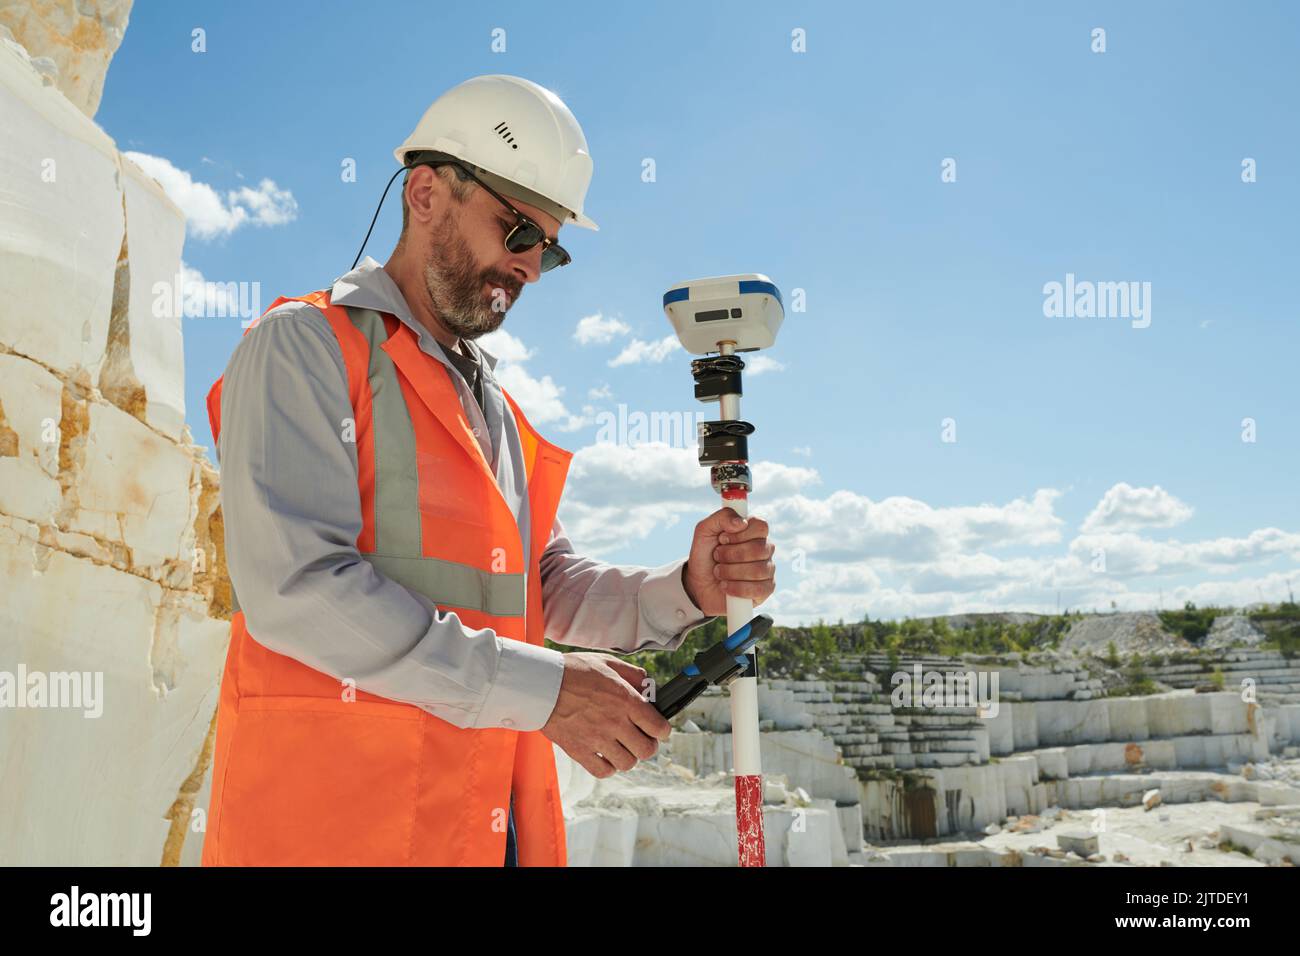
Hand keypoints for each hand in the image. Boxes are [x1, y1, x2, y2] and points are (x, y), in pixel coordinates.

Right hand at [540, 653, 671, 778]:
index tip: (657, 729)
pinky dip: (608, 767)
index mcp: (625, 700)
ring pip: (626, 763)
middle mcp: (615, 722)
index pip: (658, 728)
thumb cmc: (573, 671)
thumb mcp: (606, 663)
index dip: (662, 730)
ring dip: (627, 757)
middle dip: (647, 746)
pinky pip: (603, 771)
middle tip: (640, 739)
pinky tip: (604, 756)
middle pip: (646, 750)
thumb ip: (632, 674)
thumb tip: (648, 685)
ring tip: (620, 748)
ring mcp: (597, 739)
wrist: (541, 685)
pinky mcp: (579, 751)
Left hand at [681, 506, 775, 615]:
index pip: (761, 526)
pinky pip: (758, 589)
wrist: (698, 584)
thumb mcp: (704, 531)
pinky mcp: (766, 589)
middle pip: (760, 549)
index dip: (741, 534)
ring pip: (758, 570)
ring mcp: (767, 569)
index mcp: (753, 532)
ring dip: (730, 572)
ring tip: (718, 572)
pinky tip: (725, 586)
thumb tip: (741, 522)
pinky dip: (736, 588)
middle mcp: (764, 549)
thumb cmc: (705, 555)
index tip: (722, 538)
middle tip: (717, 557)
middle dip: (731, 555)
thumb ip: (721, 517)